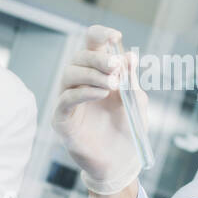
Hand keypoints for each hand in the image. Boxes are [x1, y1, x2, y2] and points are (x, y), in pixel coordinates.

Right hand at [52, 25, 149, 195]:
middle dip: (98, 58)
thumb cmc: (127, 129)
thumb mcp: (134, 100)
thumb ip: (130, 79)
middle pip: (78, 57)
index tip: (116, 37)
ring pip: (69, 74)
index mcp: (97, 73)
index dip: (100, 35)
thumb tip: (130, 56)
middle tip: (116, 67)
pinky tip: (101, 94)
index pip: (90, 44)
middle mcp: (79, 83)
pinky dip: (84, 92)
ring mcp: (68, 101)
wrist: (122, 162)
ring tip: (112, 84)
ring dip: (92, 75)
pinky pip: (66, 99)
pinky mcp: (62, 120)